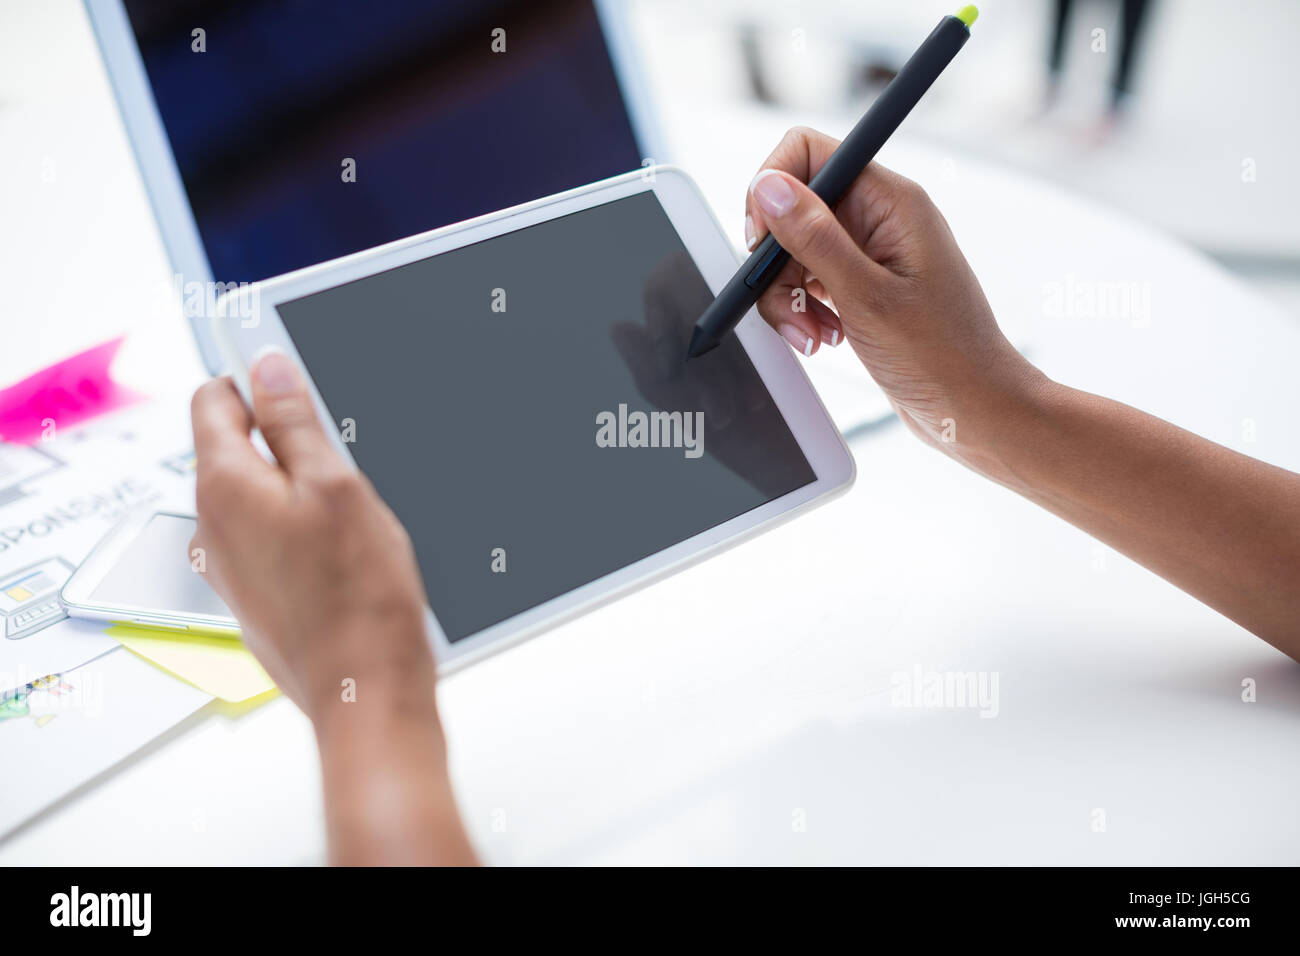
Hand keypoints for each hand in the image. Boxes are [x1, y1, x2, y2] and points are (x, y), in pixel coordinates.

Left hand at [189, 351, 434, 724]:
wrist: (363, 688)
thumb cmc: (358, 598)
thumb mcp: (337, 486)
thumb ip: (295, 423)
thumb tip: (268, 370)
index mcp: (224, 486)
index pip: (214, 399)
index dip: (257, 383)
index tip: (298, 386)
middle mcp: (211, 524)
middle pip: (235, 447)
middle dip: (286, 441)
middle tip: (344, 461)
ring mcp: (227, 565)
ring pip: (256, 495)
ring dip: (297, 488)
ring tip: (350, 516)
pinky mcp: (251, 595)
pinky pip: (267, 537)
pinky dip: (299, 530)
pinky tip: (344, 552)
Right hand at [744, 126, 1047, 467]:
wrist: (975, 410)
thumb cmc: (943, 358)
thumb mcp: (867, 298)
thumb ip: (815, 239)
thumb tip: (769, 187)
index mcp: (892, 203)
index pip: (810, 153)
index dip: (773, 190)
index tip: (762, 241)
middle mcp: (881, 219)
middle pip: (794, 210)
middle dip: (778, 262)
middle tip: (791, 305)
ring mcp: (870, 254)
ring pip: (795, 251)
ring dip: (788, 296)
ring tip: (814, 335)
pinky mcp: (862, 286)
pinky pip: (809, 282)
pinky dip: (803, 311)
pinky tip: (824, 337)